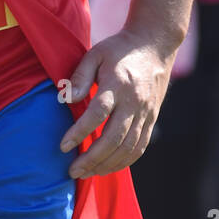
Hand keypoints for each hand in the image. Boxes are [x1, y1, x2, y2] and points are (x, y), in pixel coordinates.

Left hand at [59, 28, 173, 177]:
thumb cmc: (119, 50)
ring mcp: (145, 112)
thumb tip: (66, 99)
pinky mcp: (152, 119)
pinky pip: (140, 146)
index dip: (80, 132)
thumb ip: (80, 76)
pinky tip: (108, 167)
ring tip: (87, 173)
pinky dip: (124, 161)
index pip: (98, 114)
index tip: (63, 146)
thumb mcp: (95, 54)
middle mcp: (133, 102)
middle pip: (114, 138)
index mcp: (117, 84)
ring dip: (107, 165)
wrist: (155, 46)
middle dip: (92, 158)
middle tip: (72, 171)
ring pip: (128, 148)